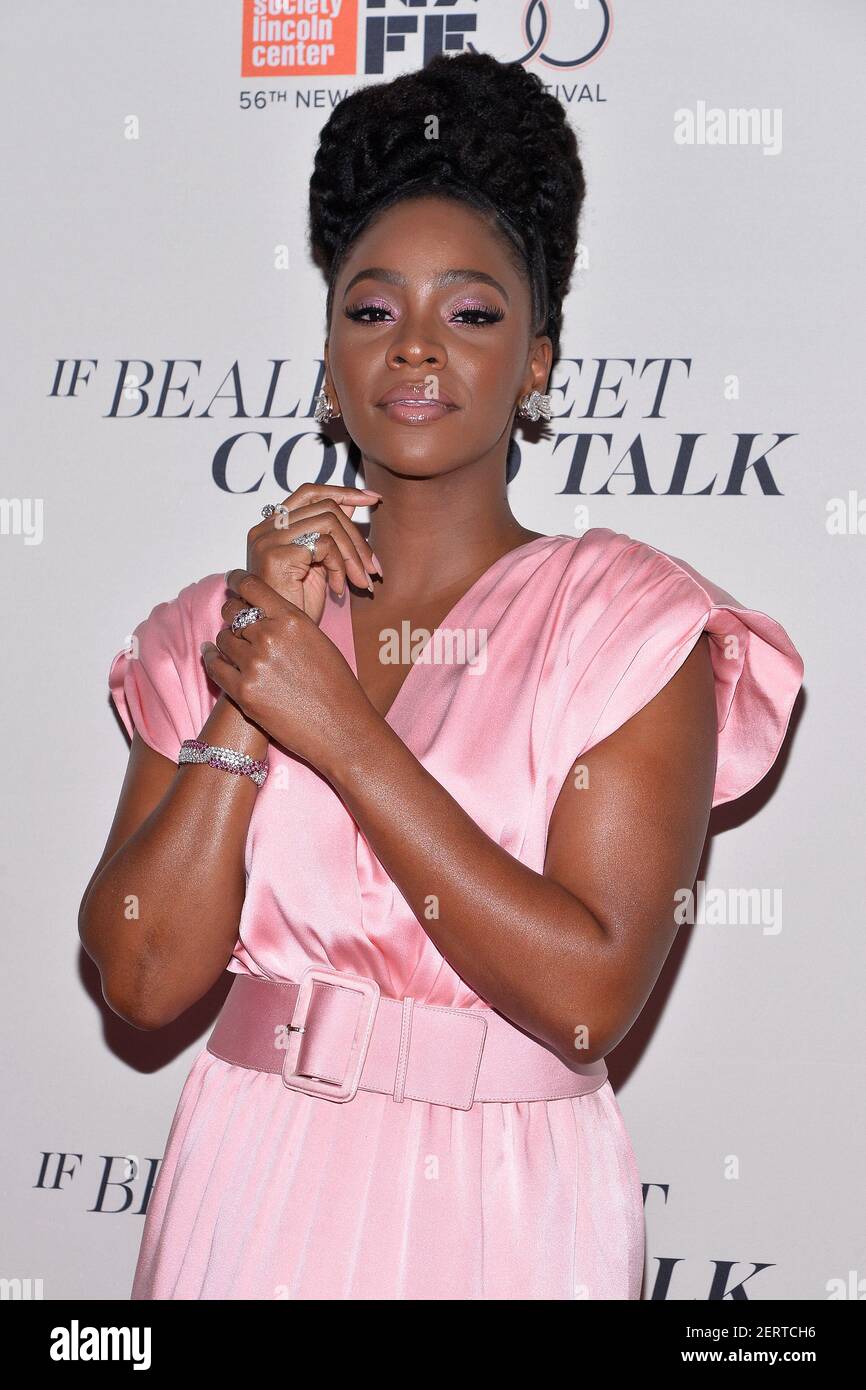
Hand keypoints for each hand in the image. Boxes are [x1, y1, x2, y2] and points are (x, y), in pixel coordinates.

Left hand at [201, 570, 370, 774]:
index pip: (252, 587)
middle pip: (233, 613)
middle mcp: (270, 636)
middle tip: (231, 621)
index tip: (231, 579)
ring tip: (229, 646)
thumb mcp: (319, 642)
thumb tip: (265, 616)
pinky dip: (212, 659)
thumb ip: (290, 626)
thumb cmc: (337, 688)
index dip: (237, 580)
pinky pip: (215, 666)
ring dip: (225, 641)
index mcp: (292, 619)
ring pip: (223, 639)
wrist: (341, 728)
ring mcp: (254, 663)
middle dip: (231, 616)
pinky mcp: (243, 691)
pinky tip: (212, 656)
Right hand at [243, 482, 383, 623]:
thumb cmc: (297, 608)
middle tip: (374, 567)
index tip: (373, 499)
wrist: (281, 640)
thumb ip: (328, 534)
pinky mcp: (276, 554)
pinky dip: (340, 567)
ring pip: (329, 523)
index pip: (310, 492)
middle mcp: (265, 529)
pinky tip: (338, 590)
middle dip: (357, 536)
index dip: (344, 492)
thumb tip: (351, 503)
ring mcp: (268, 539)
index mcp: (271, 528)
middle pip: (325, 507)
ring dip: (354, 554)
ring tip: (361, 581)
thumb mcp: (318, 564)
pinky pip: (325, 545)